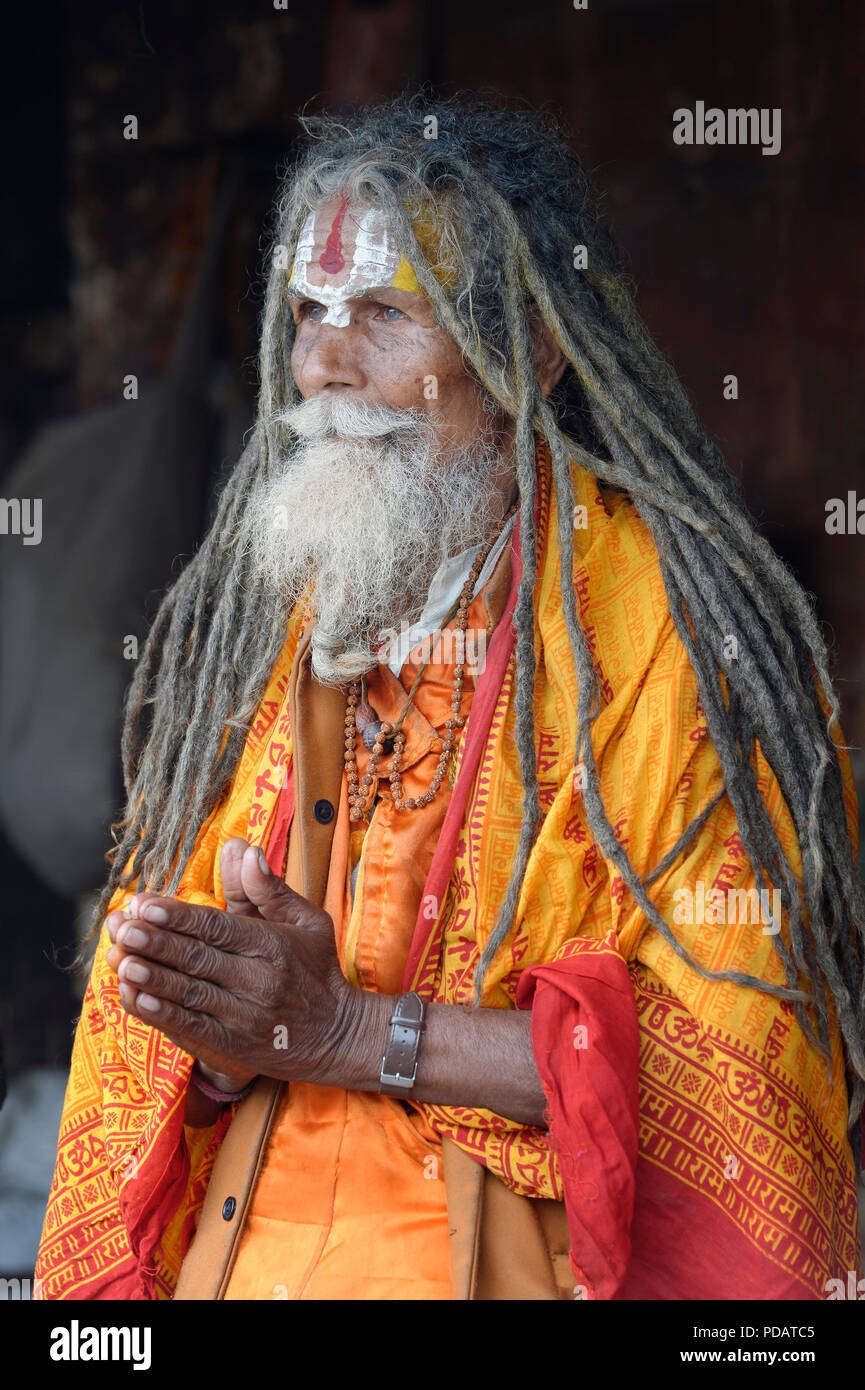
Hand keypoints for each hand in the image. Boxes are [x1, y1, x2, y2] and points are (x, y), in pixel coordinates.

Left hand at [104, 838, 385, 1089]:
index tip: (144, 904)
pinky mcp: (233, 1047)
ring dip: (151, 977)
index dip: (178, 916)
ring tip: (119, 960)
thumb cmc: (316, 969)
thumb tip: (244, 851)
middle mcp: (257, 981)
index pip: (217, 927)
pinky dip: (160, 1014)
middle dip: (156, 942)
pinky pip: (190, 1028)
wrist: (338, 1035)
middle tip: (122, 926)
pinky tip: (135, 999)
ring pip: (189, 994)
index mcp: (272, 945)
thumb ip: (269, 888)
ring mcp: (244, 1018)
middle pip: (197, 959)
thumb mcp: (306, 921)